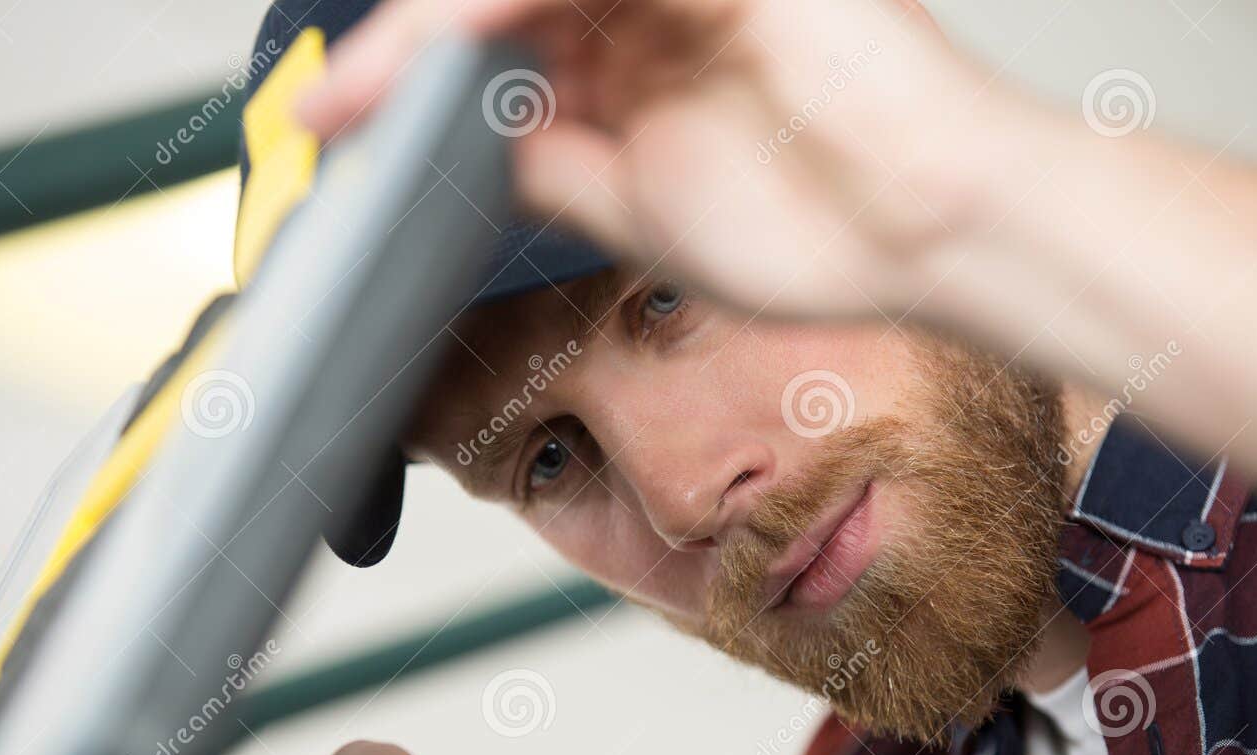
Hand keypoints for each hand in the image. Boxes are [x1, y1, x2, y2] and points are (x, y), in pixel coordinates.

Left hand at [300, 0, 1016, 318]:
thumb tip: (450, 143)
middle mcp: (646, 2)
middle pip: (494, 2)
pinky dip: (494, 8)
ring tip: (361, 93)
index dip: (406, 78)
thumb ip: (543, 160)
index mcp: (631, 54)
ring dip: (430, 31)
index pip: (493, 41)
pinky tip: (442, 46)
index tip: (330, 125)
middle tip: (329, 109)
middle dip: (403, 51)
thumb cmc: (819, 227)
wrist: (927, 231)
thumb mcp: (631, 207)